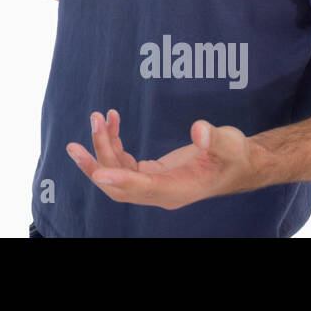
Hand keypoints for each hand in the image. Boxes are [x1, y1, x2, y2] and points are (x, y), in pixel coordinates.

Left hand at [65, 109, 257, 209]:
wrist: (236, 164)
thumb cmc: (235, 155)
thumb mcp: (232, 144)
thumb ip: (216, 138)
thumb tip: (199, 130)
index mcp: (179, 190)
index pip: (145, 188)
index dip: (121, 181)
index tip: (98, 173)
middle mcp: (161, 193)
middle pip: (119, 188)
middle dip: (96, 167)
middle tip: (74, 145)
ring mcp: (153, 185)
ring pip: (116, 174)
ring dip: (102, 148)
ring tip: (97, 117)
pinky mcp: (149, 175)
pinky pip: (122, 163)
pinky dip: (112, 142)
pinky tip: (111, 120)